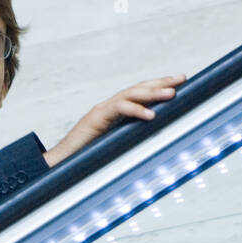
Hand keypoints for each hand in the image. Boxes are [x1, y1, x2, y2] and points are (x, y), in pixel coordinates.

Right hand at [43, 74, 186, 166]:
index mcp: (114, 112)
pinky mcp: (95, 118)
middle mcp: (108, 107)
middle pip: (138, 88)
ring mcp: (101, 111)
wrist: (60, 163)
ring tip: (171, 94)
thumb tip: (155, 145)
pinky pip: (118, 109)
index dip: (158, 86)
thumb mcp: (115, 147)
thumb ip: (130, 141)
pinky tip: (151, 115)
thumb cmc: (86, 159)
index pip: (139, 94)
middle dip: (161, 82)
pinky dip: (136, 110)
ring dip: (152, 92)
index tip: (180, 82)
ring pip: (130, 94)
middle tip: (182, 78)